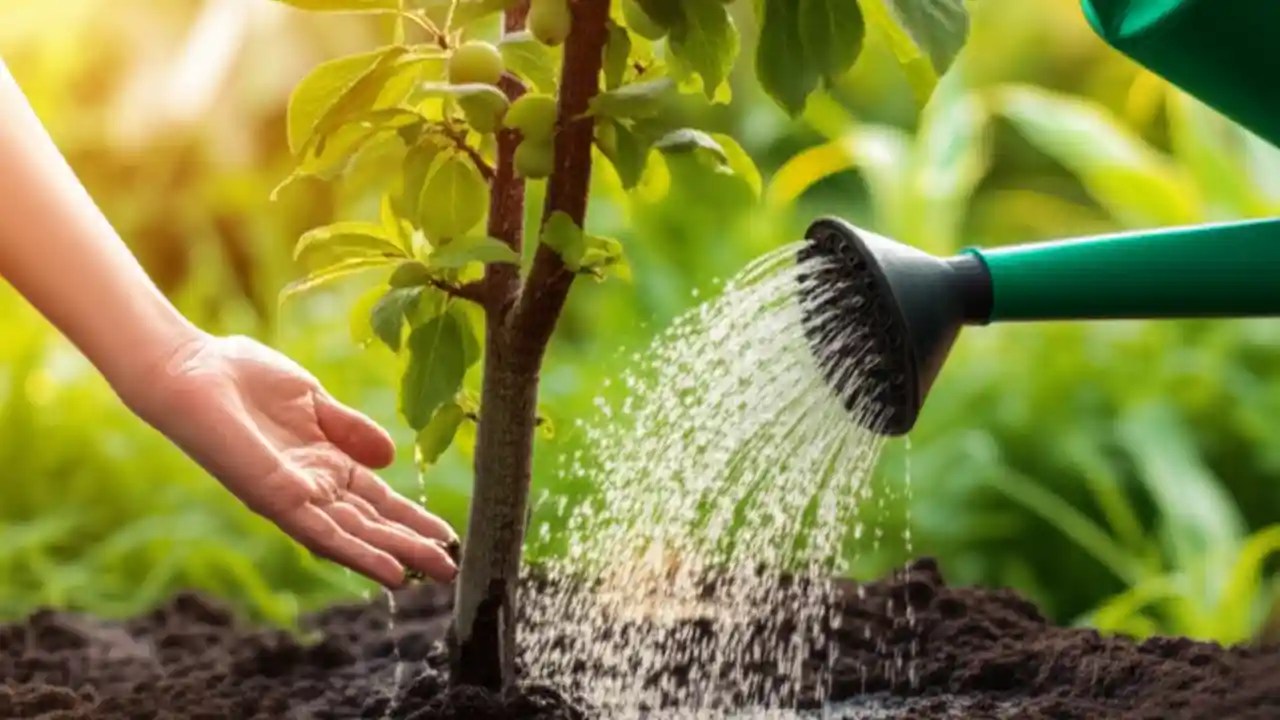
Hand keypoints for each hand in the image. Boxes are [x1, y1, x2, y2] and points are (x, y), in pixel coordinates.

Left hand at [118, 332, 458, 588]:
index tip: (448, 534)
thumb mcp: (312, 399)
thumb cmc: (241, 376)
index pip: (377, 499)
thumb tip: (390, 458)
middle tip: (453, 569)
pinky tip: (389, 572)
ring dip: (397, 556)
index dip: (411, 518)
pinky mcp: (276, 498)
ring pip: (356, 535)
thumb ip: (350, 429)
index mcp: (324, 462)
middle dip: (413, 546)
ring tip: (438, 574)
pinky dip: (358, 554)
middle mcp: (312, 487)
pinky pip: (323, 533)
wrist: (192, 368)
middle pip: (372, 524)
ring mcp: (295, 496)